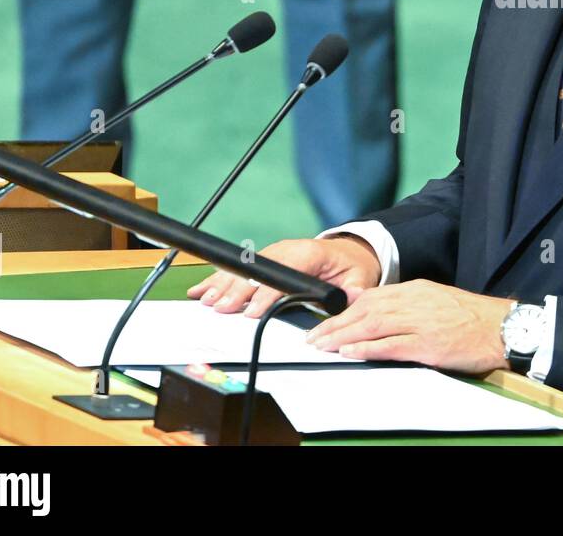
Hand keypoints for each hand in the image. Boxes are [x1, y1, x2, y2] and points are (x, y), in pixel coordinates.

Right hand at [186, 236, 380, 317]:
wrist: (347, 252)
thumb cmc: (349, 266)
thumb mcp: (359, 277)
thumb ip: (356, 289)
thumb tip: (354, 296)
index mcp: (309, 254)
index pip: (282, 274)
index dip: (266, 293)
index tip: (253, 310)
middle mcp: (287, 250)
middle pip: (257, 271)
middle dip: (238, 290)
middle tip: (223, 309)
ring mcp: (273, 253)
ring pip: (243, 268)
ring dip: (224, 284)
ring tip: (208, 300)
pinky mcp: (265, 259)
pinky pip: (239, 268)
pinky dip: (220, 278)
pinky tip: (202, 289)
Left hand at [305, 279, 515, 375]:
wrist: (502, 327)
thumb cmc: (472, 318)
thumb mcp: (436, 300)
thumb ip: (407, 303)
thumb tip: (376, 308)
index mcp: (416, 290)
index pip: (371, 298)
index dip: (344, 311)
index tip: (325, 322)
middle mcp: (414, 302)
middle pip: (366, 310)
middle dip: (335, 324)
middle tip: (313, 338)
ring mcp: (421, 322)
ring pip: (373, 325)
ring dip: (343, 336)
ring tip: (322, 346)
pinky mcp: (429, 344)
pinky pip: (392, 345)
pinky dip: (368, 348)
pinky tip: (351, 353)